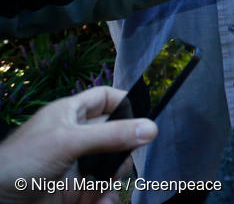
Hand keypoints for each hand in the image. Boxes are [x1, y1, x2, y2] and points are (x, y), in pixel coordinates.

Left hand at [0, 87, 155, 203]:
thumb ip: (111, 135)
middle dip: (125, 148)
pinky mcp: (73, 192)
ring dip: (115, 177)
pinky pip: (100, 191)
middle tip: (126, 159)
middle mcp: (75, 137)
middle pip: (114, 135)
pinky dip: (105, 198)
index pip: (104, 98)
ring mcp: (75, 165)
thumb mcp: (69, 141)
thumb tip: (152, 128)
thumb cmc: (23, 161)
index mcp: (69, 114)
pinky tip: (101, 202)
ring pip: (110, 166)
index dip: (124, 102)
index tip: (144, 116)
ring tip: (108, 188)